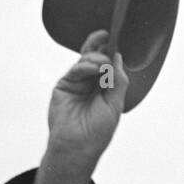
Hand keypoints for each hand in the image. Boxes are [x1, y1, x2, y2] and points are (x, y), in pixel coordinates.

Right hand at [45, 29, 129, 161]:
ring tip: (102, 65)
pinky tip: (93, 68)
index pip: (108, 64)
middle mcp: (91, 83)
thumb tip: (118, 57)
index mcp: (105, 88)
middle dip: (101, 47)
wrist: (78, 146)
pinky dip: (84, 66)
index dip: (110, 50)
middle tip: (108, 40)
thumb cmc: (98, 132)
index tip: (114, 36)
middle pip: (95, 57)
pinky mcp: (64, 85)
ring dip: (96, 58)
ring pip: (86, 60)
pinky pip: (75, 69)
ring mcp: (77, 83)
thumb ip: (118, 81)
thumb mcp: (115, 104)